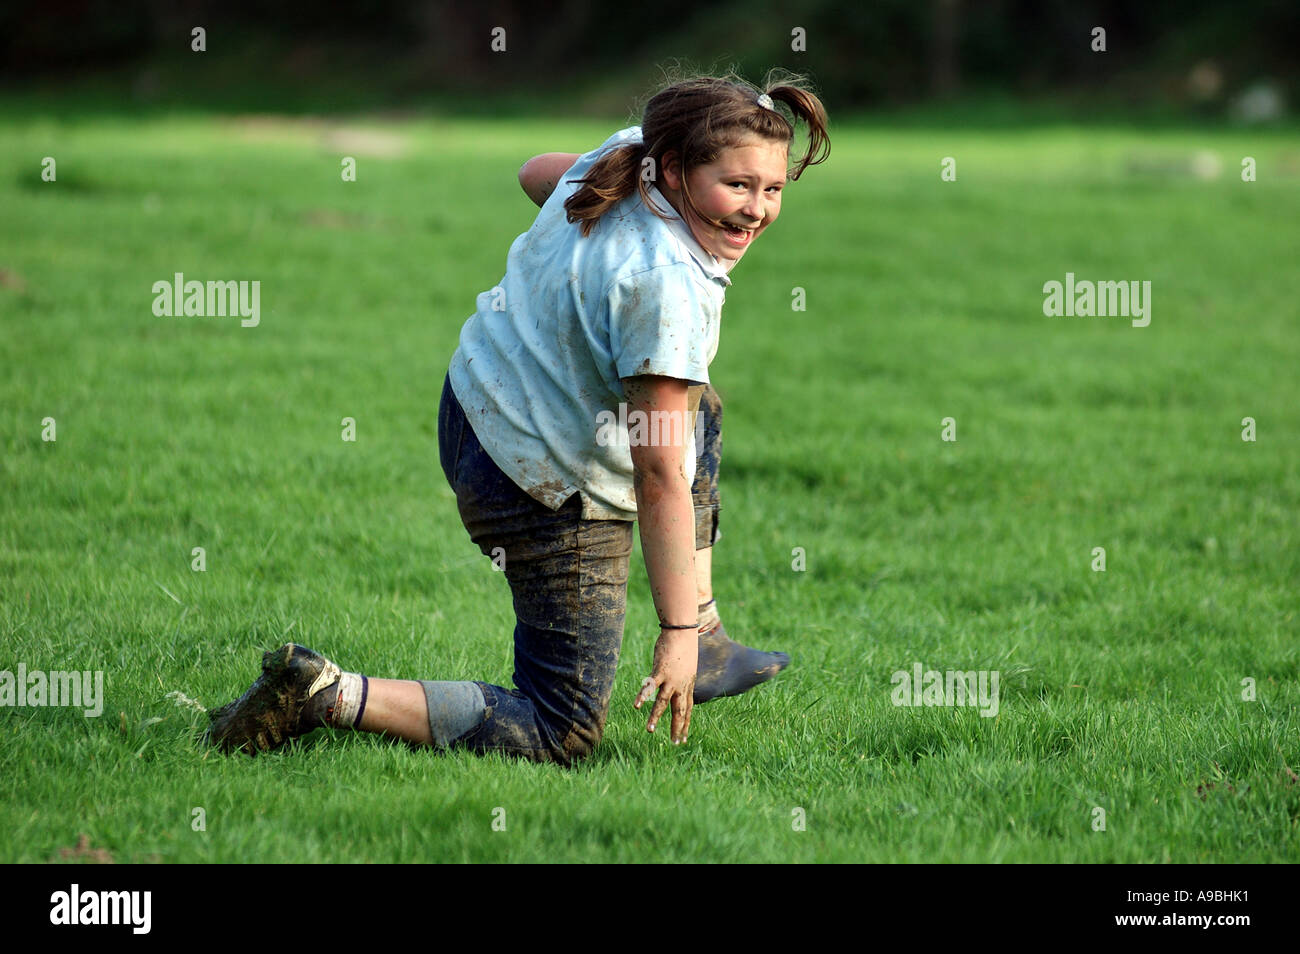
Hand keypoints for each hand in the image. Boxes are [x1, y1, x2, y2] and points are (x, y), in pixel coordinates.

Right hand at [634, 629, 696, 743]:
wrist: (683, 632)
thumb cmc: (684, 646)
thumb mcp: (687, 666)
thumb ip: (682, 678)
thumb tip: (678, 684)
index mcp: (687, 685)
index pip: (688, 709)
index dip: (686, 724)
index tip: (684, 738)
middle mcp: (681, 686)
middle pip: (679, 711)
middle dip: (677, 728)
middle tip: (675, 744)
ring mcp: (671, 679)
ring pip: (663, 702)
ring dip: (656, 717)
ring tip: (650, 731)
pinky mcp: (661, 671)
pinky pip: (651, 686)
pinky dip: (643, 696)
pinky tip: (637, 705)